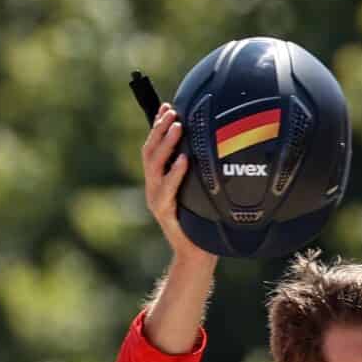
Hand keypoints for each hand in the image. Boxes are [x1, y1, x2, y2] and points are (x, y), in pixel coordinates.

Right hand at [141, 103, 214, 264]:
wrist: (197, 254)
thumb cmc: (200, 223)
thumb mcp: (198, 193)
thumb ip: (198, 173)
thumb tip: (211, 149)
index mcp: (159, 180)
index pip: (154, 146)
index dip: (158, 126)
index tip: (167, 107)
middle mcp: (154, 187)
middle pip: (150, 151)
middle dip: (160, 129)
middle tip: (172, 112)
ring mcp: (156, 200)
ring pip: (154, 166)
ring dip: (166, 144)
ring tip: (178, 127)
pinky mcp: (164, 212)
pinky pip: (167, 189)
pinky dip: (175, 173)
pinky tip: (183, 160)